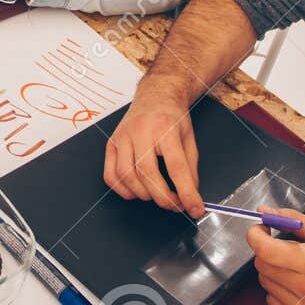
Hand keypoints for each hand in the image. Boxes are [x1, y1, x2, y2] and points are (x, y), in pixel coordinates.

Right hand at [103, 79, 202, 215]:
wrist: (155, 95)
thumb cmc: (172, 116)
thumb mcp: (189, 138)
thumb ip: (191, 168)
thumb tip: (190, 196)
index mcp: (165, 127)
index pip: (176, 167)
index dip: (186, 192)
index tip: (195, 209)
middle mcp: (140, 131)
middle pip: (148, 174)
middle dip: (163, 197)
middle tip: (175, 204)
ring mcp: (122, 136)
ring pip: (126, 175)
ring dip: (144, 194)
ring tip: (157, 195)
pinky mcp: (111, 143)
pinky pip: (110, 175)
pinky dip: (123, 189)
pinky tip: (137, 190)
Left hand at [248, 209, 304, 304]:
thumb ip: (296, 221)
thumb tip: (266, 212)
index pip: (266, 250)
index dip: (256, 236)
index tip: (259, 230)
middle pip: (263, 267)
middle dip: (268, 253)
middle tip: (284, 249)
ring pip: (266, 286)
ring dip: (275, 274)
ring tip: (298, 271)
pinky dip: (281, 293)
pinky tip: (300, 289)